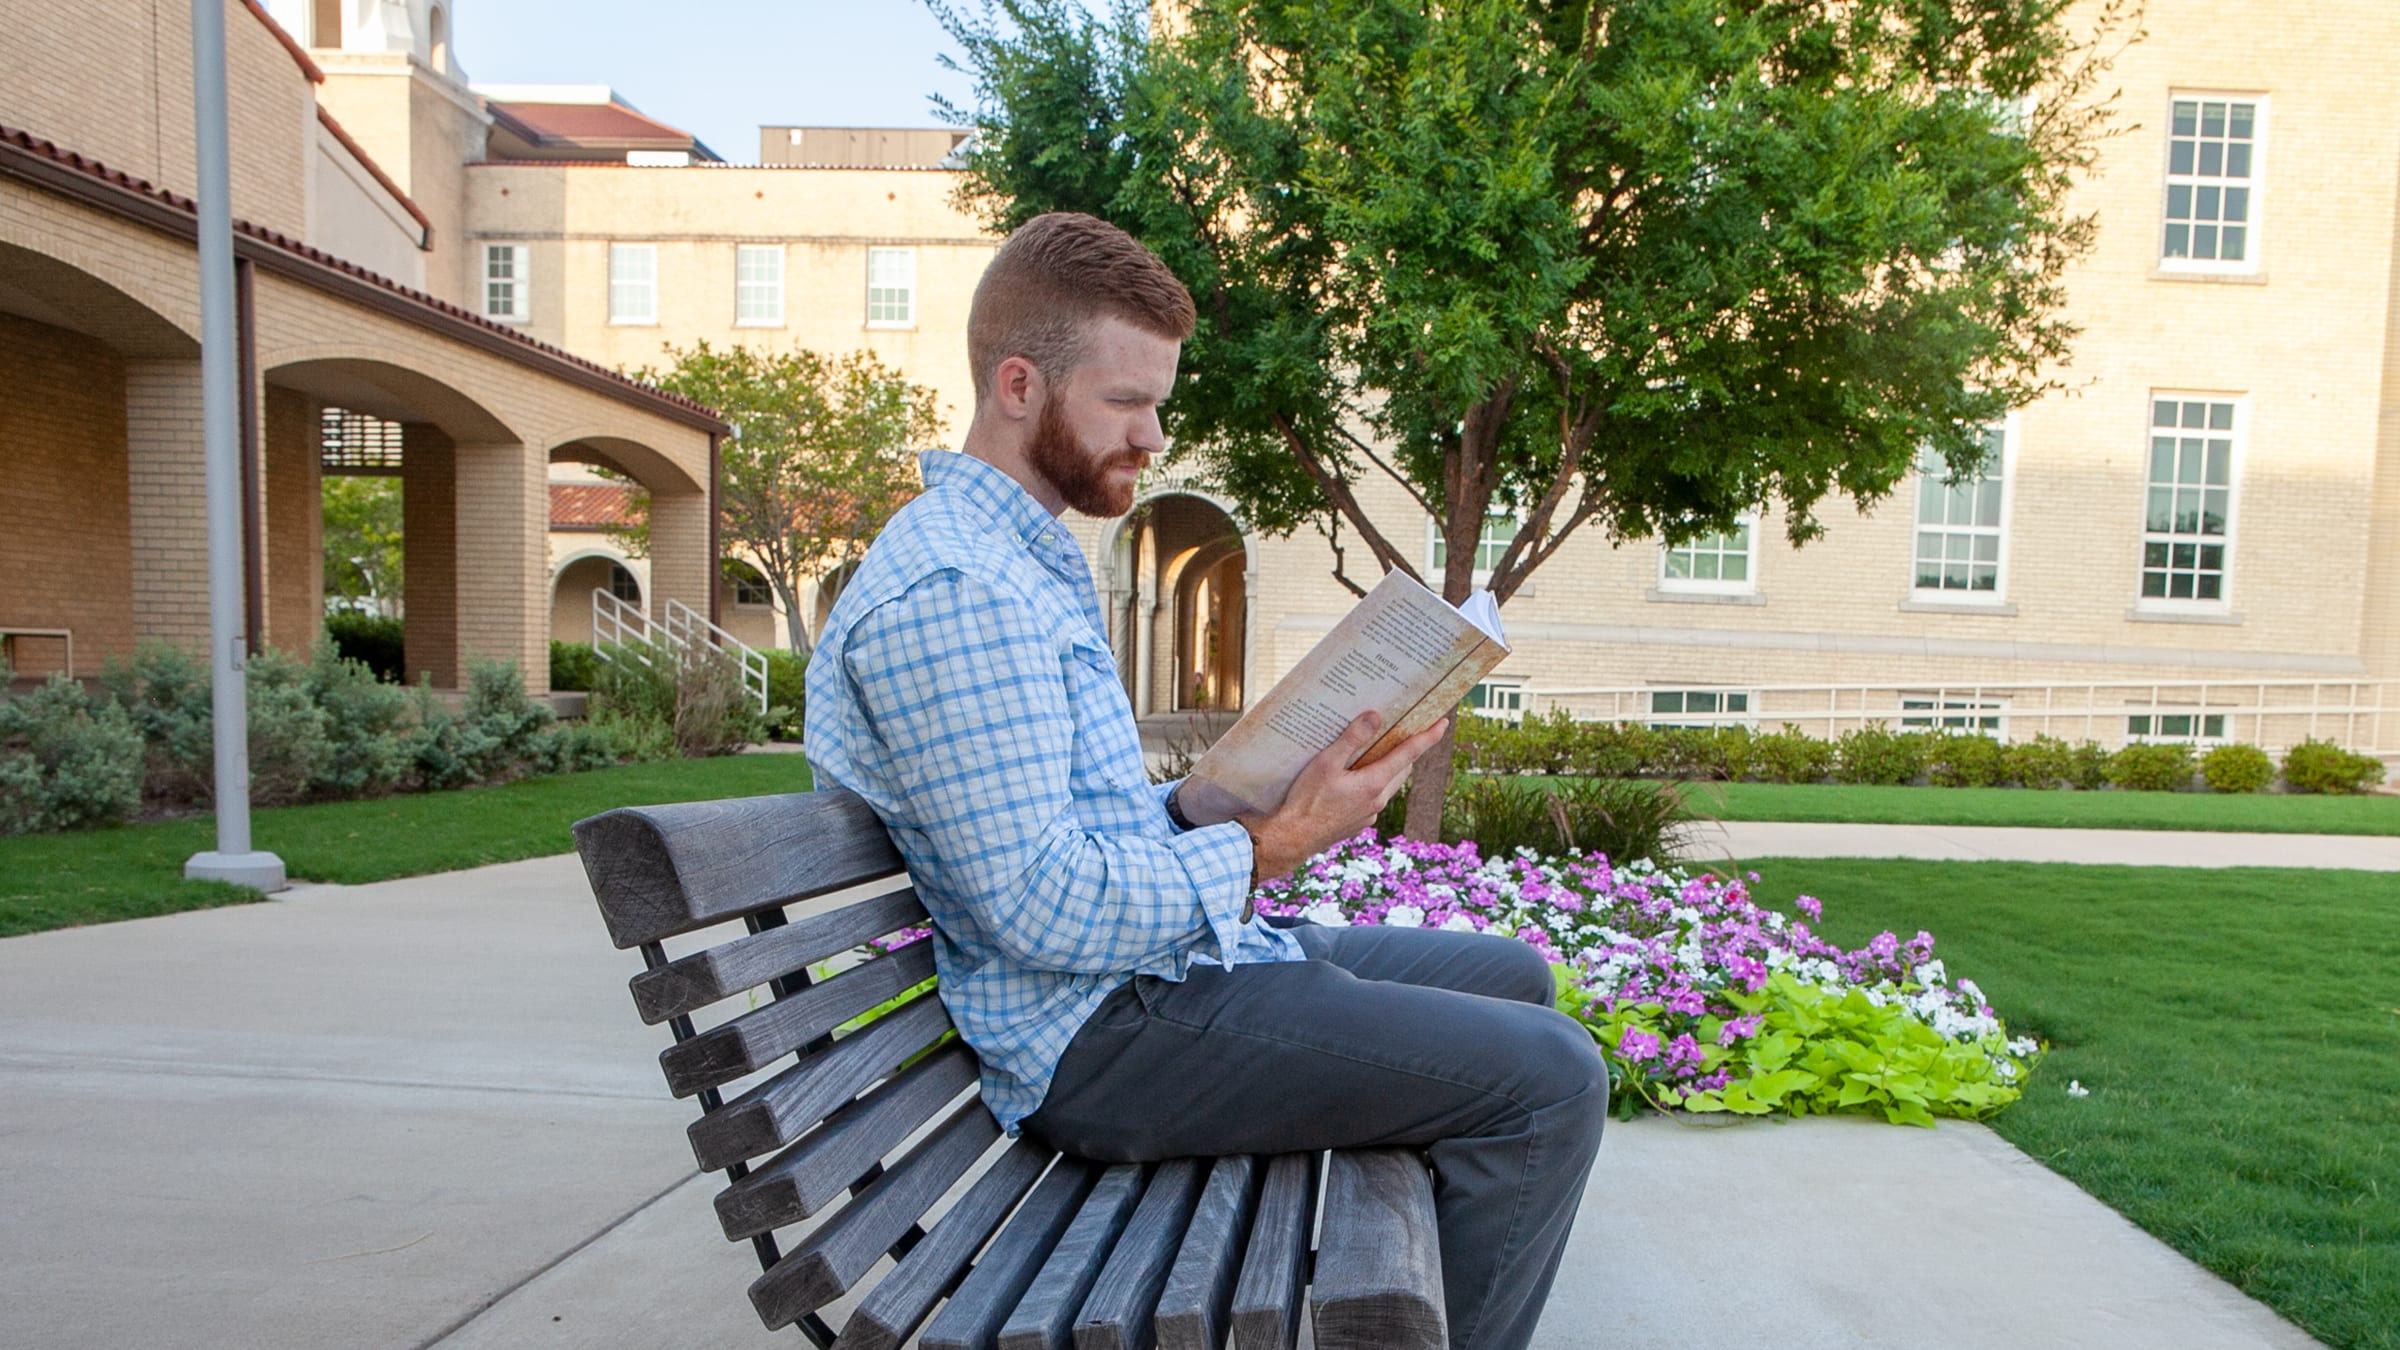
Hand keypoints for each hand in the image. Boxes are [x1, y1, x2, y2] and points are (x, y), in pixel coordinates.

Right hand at [1239, 711, 1448, 886]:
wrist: (1293, 838)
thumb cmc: (1306, 800)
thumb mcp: (1326, 763)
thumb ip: (1352, 739)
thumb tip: (1376, 716)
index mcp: (1373, 783)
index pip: (1409, 754)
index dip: (1428, 737)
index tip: (1443, 723)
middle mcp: (1378, 800)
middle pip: (1403, 769)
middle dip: (1409, 750)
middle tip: (1409, 731)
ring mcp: (1370, 814)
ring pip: (1389, 785)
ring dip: (1390, 767)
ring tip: (1380, 751)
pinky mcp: (1359, 822)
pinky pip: (1374, 798)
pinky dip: (1373, 783)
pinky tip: (1355, 778)